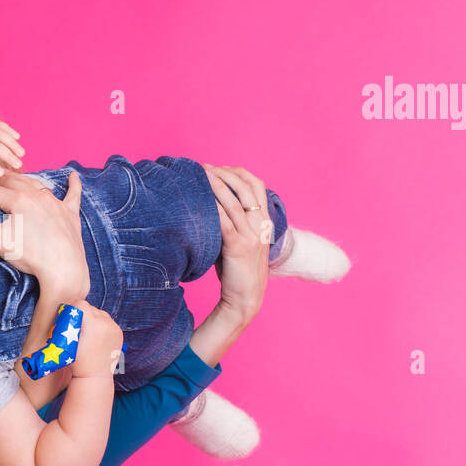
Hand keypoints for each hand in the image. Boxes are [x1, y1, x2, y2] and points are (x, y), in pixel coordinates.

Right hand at [0, 170, 90, 302]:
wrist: (64, 271)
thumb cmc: (31, 257)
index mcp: (19, 199)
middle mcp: (39, 196)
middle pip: (12, 182)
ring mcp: (56, 205)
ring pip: (37, 185)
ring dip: (23, 179)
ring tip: (11, 176)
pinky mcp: (70, 216)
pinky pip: (72, 196)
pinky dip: (73, 186)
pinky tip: (74, 176)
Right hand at [70, 301, 122, 377]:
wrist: (95, 376)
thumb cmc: (78, 361)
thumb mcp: (69, 341)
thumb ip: (69, 323)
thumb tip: (67, 310)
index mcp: (93, 324)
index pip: (81, 304)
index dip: (74, 308)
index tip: (69, 317)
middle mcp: (106, 323)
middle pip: (91, 308)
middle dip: (83, 314)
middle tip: (77, 327)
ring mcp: (114, 327)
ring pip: (100, 313)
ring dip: (93, 318)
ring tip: (88, 332)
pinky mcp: (119, 332)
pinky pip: (108, 321)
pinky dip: (101, 325)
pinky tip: (96, 335)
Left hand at [202, 163, 271, 322]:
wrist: (245, 298)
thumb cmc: (238, 269)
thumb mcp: (241, 240)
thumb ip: (233, 222)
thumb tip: (209, 203)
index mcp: (264, 221)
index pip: (256, 186)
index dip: (238, 172)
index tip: (219, 167)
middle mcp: (260, 225)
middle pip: (246, 188)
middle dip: (225, 173)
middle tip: (205, 167)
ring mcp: (251, 236)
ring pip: (235, 203)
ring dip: (217, 185)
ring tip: (201, 175)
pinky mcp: (238, 248)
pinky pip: (225, 223)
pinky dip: (214, 208)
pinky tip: (202, 200)